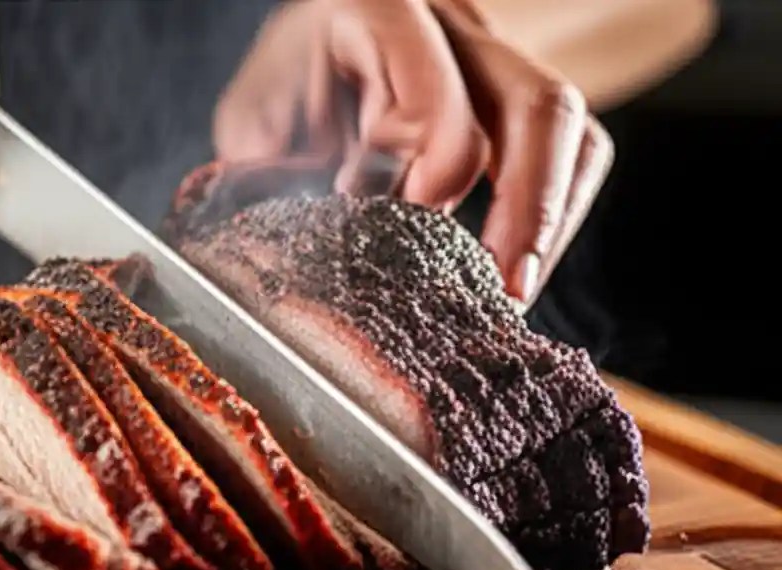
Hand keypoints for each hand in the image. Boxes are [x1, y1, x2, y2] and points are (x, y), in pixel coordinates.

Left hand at [214, 0, 612, 302]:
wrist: (293, 70)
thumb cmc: (273, 98)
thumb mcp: (253, 123)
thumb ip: (284, 166)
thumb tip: (334, 232)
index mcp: (379, 12)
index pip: (438, 91)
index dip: (437, 168)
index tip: (417, 221)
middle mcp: (452, 25)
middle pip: (538, 100)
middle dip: (529, 203)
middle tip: (503, 284)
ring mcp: (492, 60)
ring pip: (568, 127)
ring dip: (550, 216)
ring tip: (514, 289)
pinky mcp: (511, 101)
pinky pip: (569, 153)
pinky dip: (550, 216)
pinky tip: (515, 269)